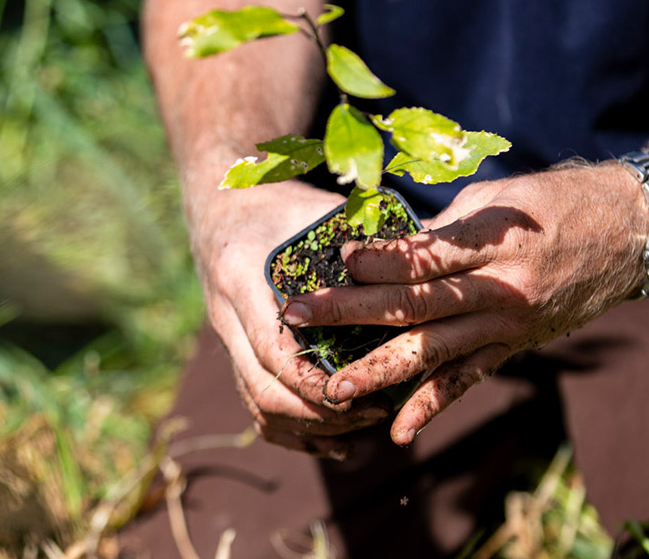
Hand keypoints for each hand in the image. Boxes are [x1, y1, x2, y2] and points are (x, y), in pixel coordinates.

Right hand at [188, 174, 390, 458]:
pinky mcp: (235, 351)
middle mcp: (225, 316)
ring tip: (361, 427)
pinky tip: (333, 442)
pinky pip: (255, 406)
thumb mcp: (318, 213)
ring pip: (258, 406)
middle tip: (372, 412)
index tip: (357, 393)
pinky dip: (293, 432)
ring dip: (309, 427)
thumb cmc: (282, 205)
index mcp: (242, 279)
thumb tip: (424, 271)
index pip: (273, 350)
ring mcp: (226, 338)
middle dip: (319, 413)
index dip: (314, 382)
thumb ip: (361, 245)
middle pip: (263, 391)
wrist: (225, 207)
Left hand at [281, 163, 646, 444]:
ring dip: (380, 371)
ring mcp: (508, 325)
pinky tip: (400, 429)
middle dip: (351, 312)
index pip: (423, 256)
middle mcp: (499, 289)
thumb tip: (391, 250)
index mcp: (493, 241)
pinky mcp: (515, 347)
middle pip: (414, 304)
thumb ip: (445, 229)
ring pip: (435, 351)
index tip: (335, 258)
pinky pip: (470, 380)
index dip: (377, 260)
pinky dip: (434, 405)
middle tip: (297, 317)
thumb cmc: (559, 201)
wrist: (632, 232)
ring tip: (333, 388)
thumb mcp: (500, 197)